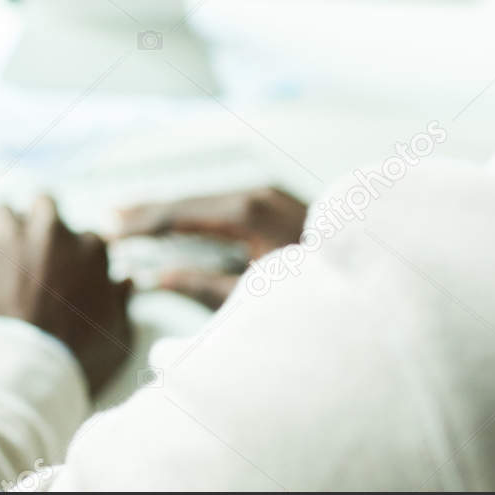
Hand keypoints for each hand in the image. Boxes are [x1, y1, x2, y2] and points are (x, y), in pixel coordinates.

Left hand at [0, 196, 133, 392]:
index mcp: (90, 248)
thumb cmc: (75, 360)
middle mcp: (51, 231)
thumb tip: (125, 283)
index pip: (86, 239)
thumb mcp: (118, 338)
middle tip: (32, 257)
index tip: (67, 280)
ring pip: (2, 212)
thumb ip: (122, 304)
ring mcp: (10, 236)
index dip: (76, 260)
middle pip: (44, 207)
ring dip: (1, 232)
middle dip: (38, 226)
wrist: (22, 372)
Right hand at [110, 186, 308, 309]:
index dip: (142, 222)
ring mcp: (273, 195)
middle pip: (190, 201)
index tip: (110, 228)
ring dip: (173, 214)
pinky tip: (178, 225)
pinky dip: (200, 216)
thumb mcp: (253, 300)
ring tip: (134, 221)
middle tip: (109, 219)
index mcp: (249, 213)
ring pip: (209, 201)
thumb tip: (153, 279)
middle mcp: (260, 194)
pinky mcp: (283, 203)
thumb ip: (199, 286)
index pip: (180, 213)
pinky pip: (230, 206)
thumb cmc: (321, 299)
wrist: (385, 282)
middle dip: (150, 213)